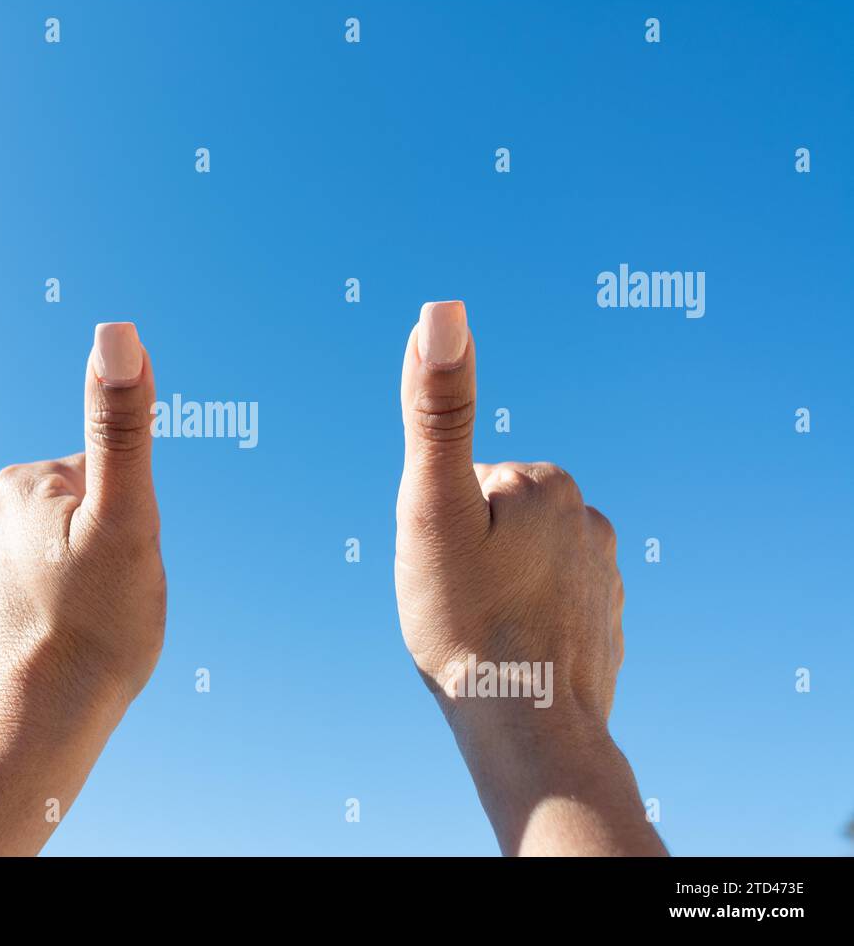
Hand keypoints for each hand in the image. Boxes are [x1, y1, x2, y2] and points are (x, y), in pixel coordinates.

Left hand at [0, 322, 164, 855]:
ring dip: (76, 586)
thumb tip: (116, 331)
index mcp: (20, 484)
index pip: (103, 483)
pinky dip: (48, 616)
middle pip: (76, 519)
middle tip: (105, 602)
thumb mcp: (128, 520)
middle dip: (100, 553)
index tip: (116, 570)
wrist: (36, 731)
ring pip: (53, 559)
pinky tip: (55, 651)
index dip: (127, 527)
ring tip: (81, 631)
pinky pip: (26, 596)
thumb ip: (122, 426)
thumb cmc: (96, 629)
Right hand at [395, 301, 664, 855]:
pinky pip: (549, 601)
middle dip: (467, 551)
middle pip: (494, 519)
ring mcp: (604, 573)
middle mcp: (588, 518)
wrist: (528, 728)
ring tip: (481, 630)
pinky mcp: (606, 621)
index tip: (443, 567)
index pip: (466, 482)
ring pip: (520, 561)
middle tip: (456, 600)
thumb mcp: (431, 507)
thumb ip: (437, 408)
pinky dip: (524, 619)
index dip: (438, 525)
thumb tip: (442, 308)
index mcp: (545, 483)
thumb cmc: (465, 618)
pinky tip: (512, 652)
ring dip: (494, 587)